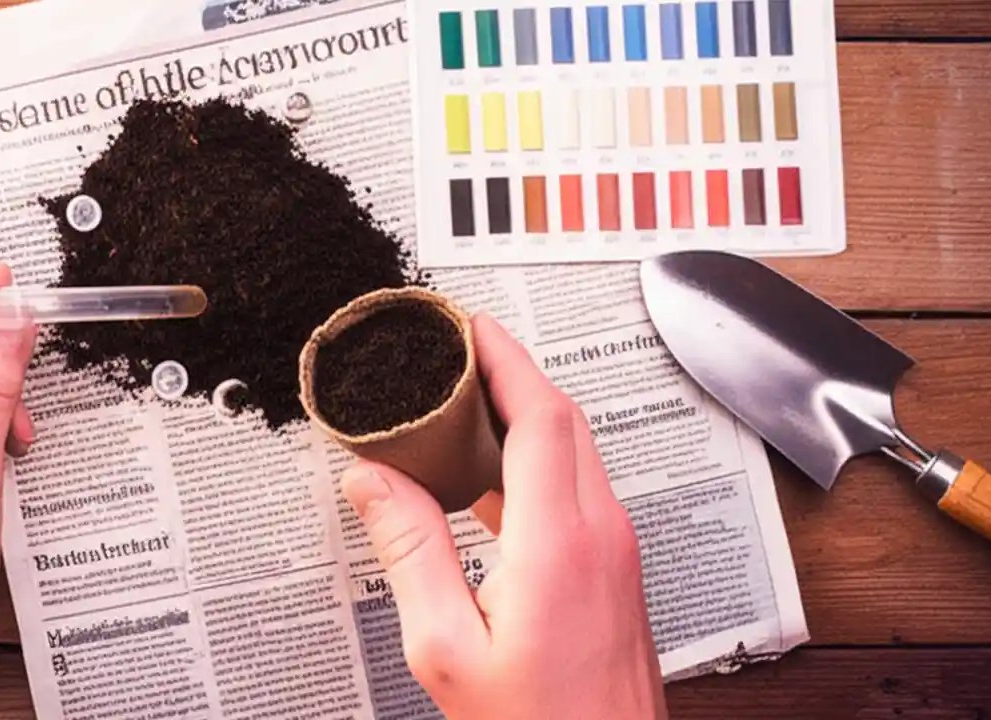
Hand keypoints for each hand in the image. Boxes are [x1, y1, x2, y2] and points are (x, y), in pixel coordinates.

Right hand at [340, 313, 666, 718]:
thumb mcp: (446, 646)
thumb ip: (410, 552)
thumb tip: (373, 480)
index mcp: (560, 543)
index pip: (540, 414)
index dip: (503, 357)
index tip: (467, 327)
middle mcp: (602, 535)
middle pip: (563, 420)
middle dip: (511, 371)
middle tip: (458, 352)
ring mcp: (617, 551)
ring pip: (575, 450)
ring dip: (525, 413)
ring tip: (464, 401)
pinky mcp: (616, 569)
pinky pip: (578, 487)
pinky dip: (536, 458)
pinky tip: (489, 475)